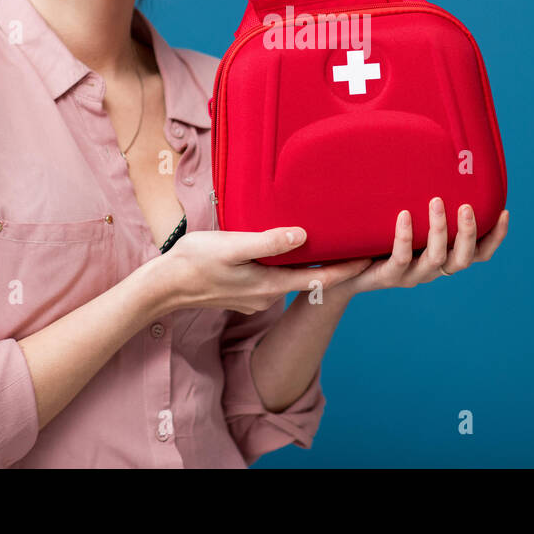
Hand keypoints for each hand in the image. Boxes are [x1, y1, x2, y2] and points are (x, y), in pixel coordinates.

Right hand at [157, 226, 370, 313]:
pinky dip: (281, 266)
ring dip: (304, 264)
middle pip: (308, 279)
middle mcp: (267, 296)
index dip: (346, 269)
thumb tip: (303, 235)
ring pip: (287, 279)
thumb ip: (268, 242)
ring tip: (321, 241)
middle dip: (330, 264)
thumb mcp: (232, 246)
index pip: (319, 279)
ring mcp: (254, 298)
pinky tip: (281, 251)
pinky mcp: (242, 294)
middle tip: (352, 242)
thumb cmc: (194, 262)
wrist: (163, 287)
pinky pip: (270, 279)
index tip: (370, 257)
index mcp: (270, 285)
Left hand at [334, 197, 509, 297]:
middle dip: (468, 232)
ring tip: (435, 201)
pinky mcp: (387, 276)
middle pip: (463, 259)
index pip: (479, 253)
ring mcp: (411, 275)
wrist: (343, 269)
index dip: (495, 236)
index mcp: (443, 256)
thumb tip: (435, 153)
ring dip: (440, 230)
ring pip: (436, 259)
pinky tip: (404, 215)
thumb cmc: (377, 235)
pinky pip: (402, 258)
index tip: (503, 211)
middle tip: (465, 205)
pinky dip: (406, 236)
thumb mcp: (404, 216)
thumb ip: (421, 197)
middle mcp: (432, 269)